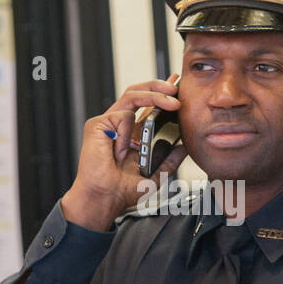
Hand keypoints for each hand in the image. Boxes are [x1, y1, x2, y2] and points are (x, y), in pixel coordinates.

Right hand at [61, 73, 188, 230]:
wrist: (105, 199)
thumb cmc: (123, 190)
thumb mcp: (156, 175)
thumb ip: (170, 159)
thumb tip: (185, 146)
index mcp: (132, 133)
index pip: (147, 105)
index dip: (161, 92)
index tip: (177, 84)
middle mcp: (119, 125)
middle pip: (138, 93)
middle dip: (159, 85)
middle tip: (176, 88)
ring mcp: (107, 123)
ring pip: (132, 96)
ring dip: (154, 95)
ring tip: (172, 102)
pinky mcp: (97, 125)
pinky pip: (121, 115)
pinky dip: (127, 132)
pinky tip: (122, 151)